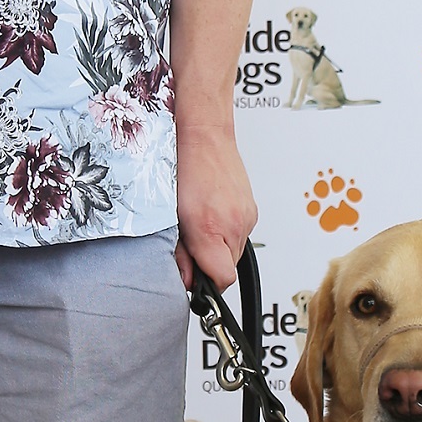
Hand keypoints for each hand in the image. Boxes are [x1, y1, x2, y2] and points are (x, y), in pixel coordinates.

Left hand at [175, 126, 256, 291]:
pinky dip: (226, 232)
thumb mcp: (170, 216)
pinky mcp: (251, 209)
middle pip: (228, 268)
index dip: (207, 285)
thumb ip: (179, 253)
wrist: (204, 136)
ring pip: (234, 251)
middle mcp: (235, 224)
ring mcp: (247, 216)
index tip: (194, 279)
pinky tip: (212, 215)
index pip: (222, 280)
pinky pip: (240, 233)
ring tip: (200, 225)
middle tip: (190, 246)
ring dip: (218, 247)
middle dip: (209, 264)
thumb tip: (186, 279)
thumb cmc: (183, 168)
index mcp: (212, 229)